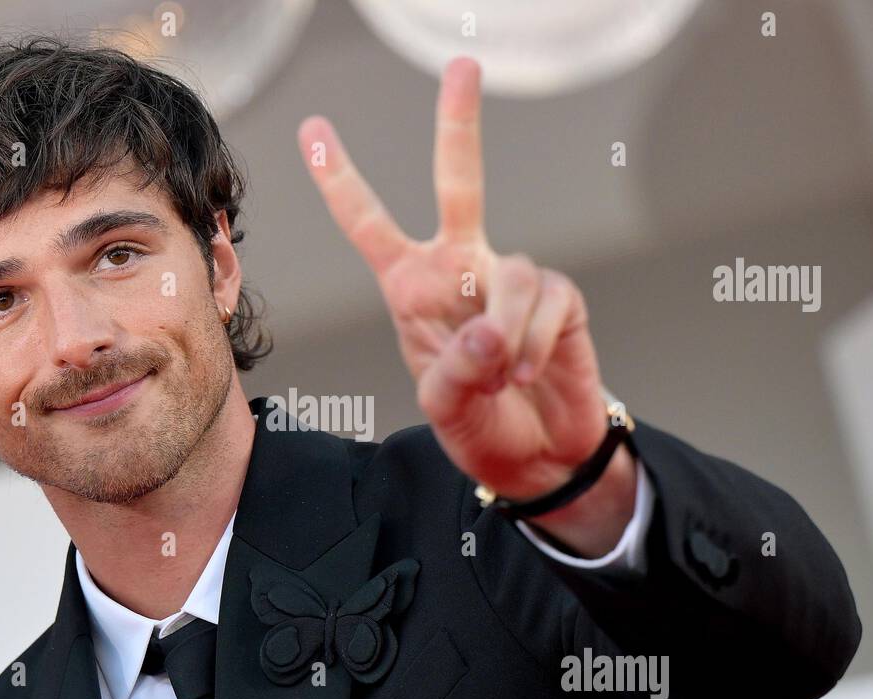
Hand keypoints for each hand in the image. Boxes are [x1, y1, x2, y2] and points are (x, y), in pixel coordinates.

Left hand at [298, 57, 634, 553]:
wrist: (540, 460)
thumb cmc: (481, 428)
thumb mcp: (443, 408)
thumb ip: (454, 370)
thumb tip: (490, 330)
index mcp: (414, 290)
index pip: (371, 227)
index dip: (341, 181)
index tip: (312, 131)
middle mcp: (462, 270)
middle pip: (459, 184)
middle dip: (459, 125)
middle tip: (462, 64)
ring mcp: (512, 279)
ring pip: (510, 275)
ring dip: (504, 337)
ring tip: (503, 380)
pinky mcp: (559, 297)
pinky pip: (546, 302)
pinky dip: (535, 344)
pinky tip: (530, 373)